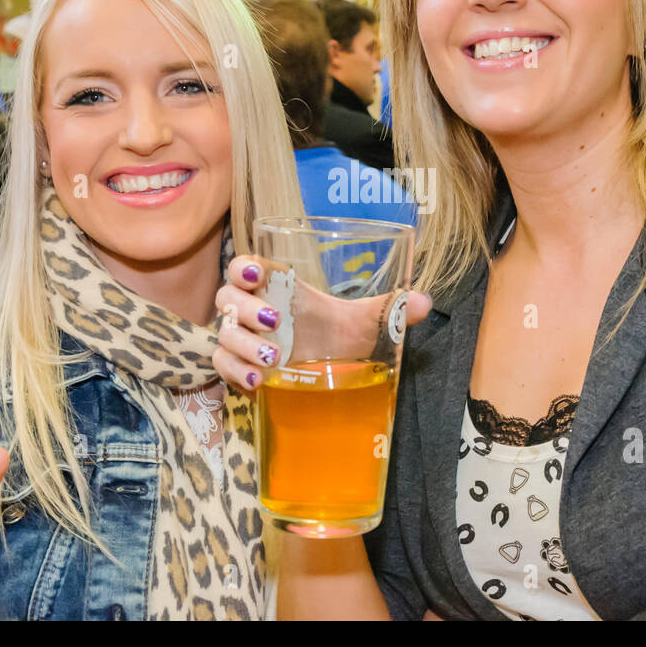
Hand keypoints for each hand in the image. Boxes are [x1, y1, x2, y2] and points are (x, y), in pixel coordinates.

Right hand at [214, 254, 431, 392]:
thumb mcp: (360, 322)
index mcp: (275, 288)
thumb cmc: (333, 337)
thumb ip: (388, 310)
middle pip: (226, 298)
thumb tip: (424, 302)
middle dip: (245, 309)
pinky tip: (257, 380)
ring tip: (272, 358)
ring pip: (222, 334)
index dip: (242, 266)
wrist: (321, 373)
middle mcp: (252, 310)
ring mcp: (242, 339)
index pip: (244, 267)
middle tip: (274, 322)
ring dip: (241, 344)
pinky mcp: (238, 366)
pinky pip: (221, 365)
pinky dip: (234, 371)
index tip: (256, 274)